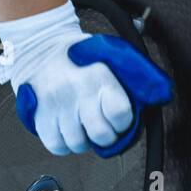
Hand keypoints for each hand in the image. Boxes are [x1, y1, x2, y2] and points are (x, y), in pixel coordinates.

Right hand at [0, 0, 134, 155]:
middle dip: (106, 137)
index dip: (124, 123)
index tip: (120, 121)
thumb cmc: (78, 56)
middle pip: (101, 134)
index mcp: (100, 76)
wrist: (40, 45)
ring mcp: (57, 103)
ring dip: (84, 141)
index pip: (121, 112)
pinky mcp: (39, 114)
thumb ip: (126, 80)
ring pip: (78, 143)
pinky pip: (55, 145)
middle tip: (103, 130)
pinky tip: (67, 132)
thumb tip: (151, 100)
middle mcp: (78, 90)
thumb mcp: (107, 59)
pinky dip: (63, 145)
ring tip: (83, 128)